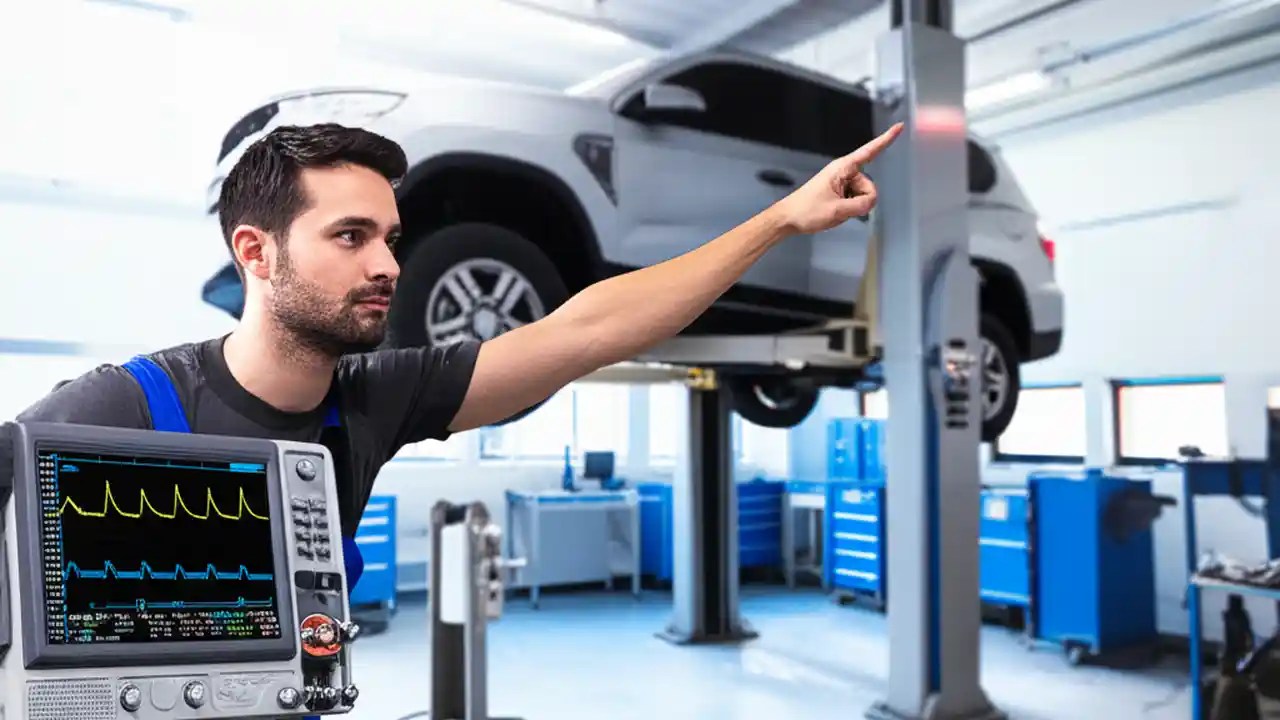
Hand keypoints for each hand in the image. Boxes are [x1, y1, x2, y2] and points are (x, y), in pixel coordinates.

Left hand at [775, 122, 903, 234]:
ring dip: (853, 207)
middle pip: (869, 186)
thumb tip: (872, 202)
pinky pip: (855, 201)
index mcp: (843, 168)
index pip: (870, 151)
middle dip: (862, 201)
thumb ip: (860, 206)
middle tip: (841, 209)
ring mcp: (842, 182)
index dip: (886, 139)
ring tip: (834, 210)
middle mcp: (844, 171)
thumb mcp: (837, 210)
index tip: (900, 126)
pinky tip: (835, 212)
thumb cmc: (807, 211)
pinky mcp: (839, 192)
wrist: (788, 219)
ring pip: (863, 196)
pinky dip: (850, 208)